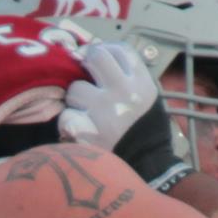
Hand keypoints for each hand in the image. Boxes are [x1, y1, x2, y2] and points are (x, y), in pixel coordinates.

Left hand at [61, 42, 189, 189]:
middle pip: (95, 56)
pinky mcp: (90, 134)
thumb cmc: (146, 132)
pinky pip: (66, 117)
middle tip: (86, 81)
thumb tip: (98, 60)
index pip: (118, 49)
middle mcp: (125, 92)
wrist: (150, 168)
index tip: (96, 61)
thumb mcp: (148, 98)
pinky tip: (79, 130)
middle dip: (86, 67)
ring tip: (86, 114)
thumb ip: (128, 78)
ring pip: (75, 89)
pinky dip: (69, 123)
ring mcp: (106, 112)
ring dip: (76, 100)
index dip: (103, 51)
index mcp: (142, 82)